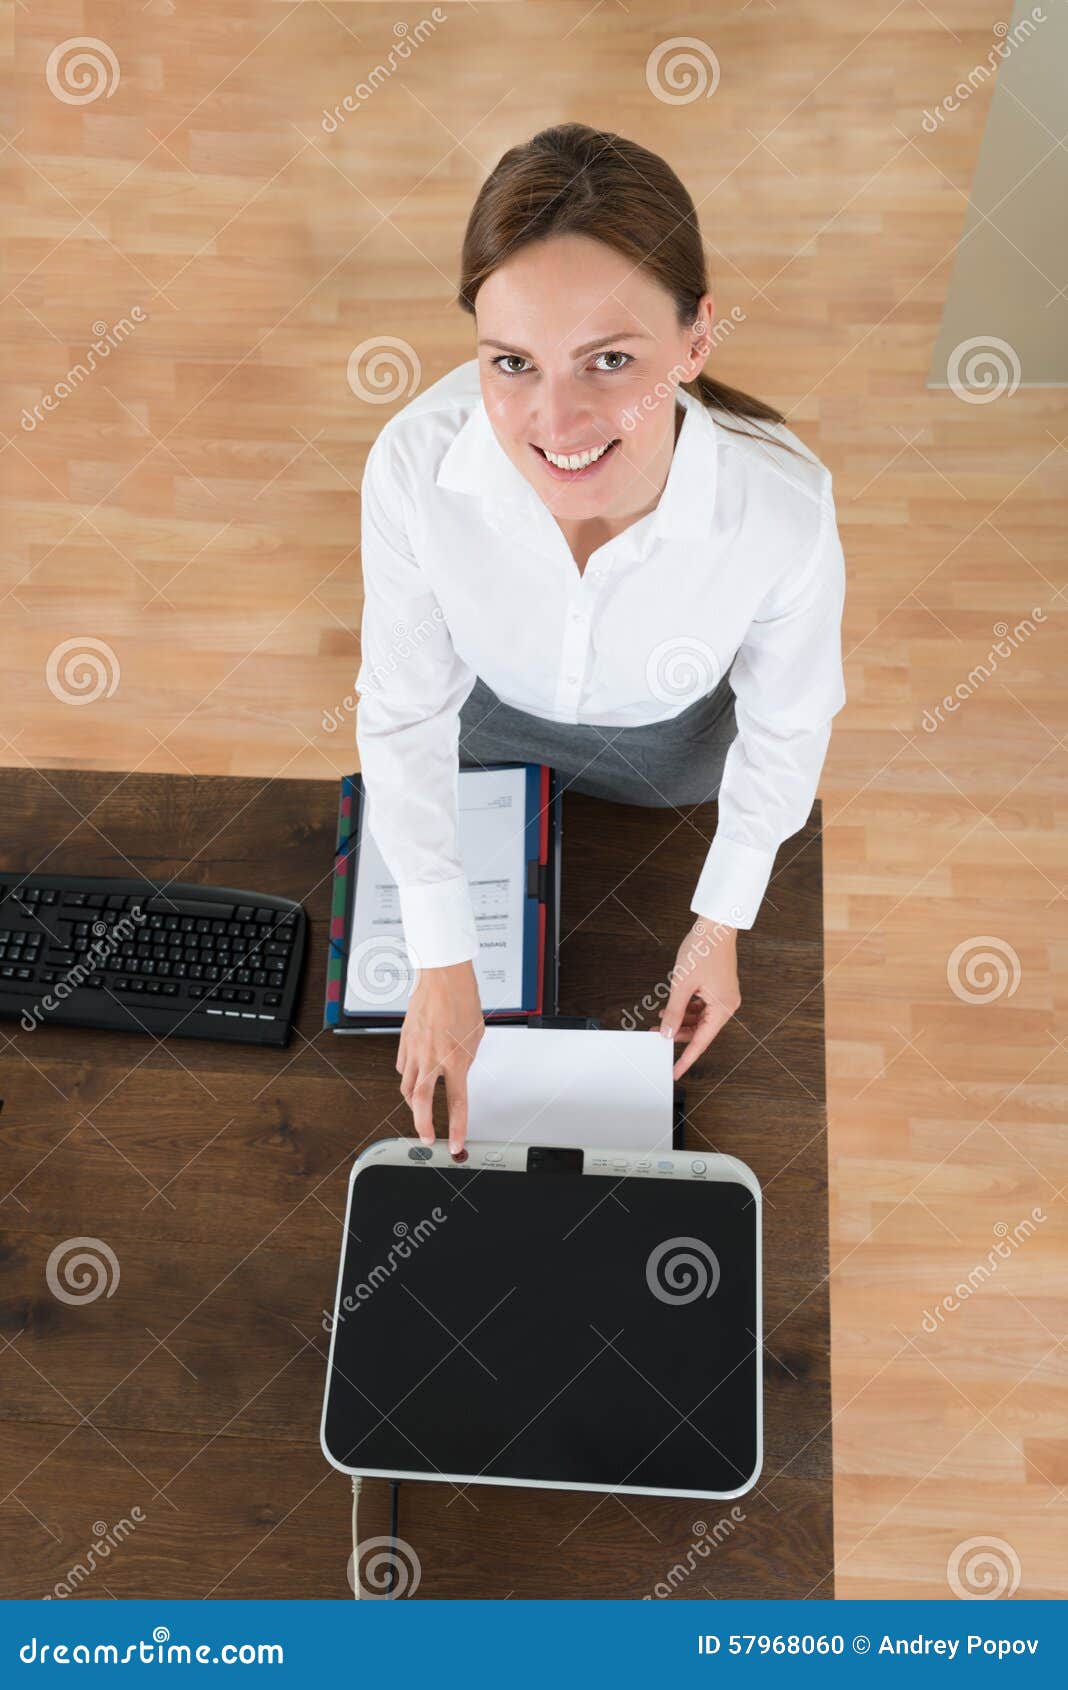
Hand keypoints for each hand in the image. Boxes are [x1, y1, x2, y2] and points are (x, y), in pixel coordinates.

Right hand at [397, 960, 483, 1152]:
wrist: (443, 976)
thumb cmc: (462, 999)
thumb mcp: (476, 1036)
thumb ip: (466, 1059)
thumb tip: (458, 1072)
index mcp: (455, 1059)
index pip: (456, 1103)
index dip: (457, 1128)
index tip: (456, 1143)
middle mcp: (432, 1058)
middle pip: (419, 1102)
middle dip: (422, 1126)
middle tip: (427, 1138)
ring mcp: (414, 1050)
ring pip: (406, 1087)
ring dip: (413, 1104)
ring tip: (420, 1112)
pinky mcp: (404, 1041)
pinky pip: (403, 1067)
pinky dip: (408, 1078)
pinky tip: (414, 1078)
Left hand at [657, 918, 740, 1079]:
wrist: (715, 925)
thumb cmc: (703, 949)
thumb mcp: (682, 984)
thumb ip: (674, 1011)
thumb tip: (668, 1033)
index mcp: (723, 1008)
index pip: (701, 1042)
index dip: (686, 1058)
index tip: (675, 1071)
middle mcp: (727, 1005)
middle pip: (701, 1031)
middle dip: (678, 1034)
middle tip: (657, 1036)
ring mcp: (724, 996)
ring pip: (700, 1019)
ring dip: (680, 1020)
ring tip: (660, 1021)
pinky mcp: (719, 988)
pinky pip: (702, 1007)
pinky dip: (687, 1009)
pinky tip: (671, 1008)